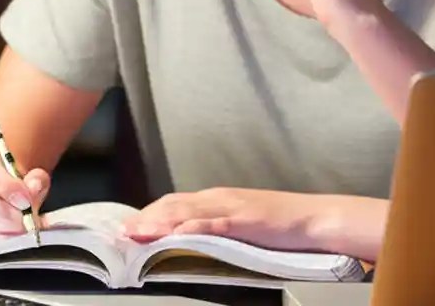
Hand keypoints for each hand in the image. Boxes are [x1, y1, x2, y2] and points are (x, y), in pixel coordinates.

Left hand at [120, 188, 320, 251]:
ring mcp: (232, 207)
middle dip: (145, 218)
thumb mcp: (240, 221)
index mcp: (217, 198)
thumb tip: (188, 235)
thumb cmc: (280, 223)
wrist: (313, 218)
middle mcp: (219, 198)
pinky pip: (215, 224)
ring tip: (138, 233)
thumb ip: (215, 225)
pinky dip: (194, 228)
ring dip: (160, 222)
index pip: (174, 203)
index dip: (149, 213)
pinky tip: (178, 233)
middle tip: (122, 232)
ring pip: (188, 212)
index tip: (129, 225)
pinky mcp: (246, 220)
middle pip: (173, 205)